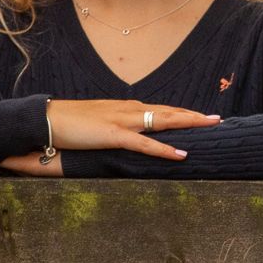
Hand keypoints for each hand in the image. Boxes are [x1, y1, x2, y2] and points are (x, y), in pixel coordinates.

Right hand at [47, 98, 219, 160]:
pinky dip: (164, 149)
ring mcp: (122, 120)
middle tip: (217, 119)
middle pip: (168, 111)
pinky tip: (180, 154)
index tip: (200, 116)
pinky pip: (144, 143)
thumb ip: (114, 128)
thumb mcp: (97, 124)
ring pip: (163, 120)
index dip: (181, 113)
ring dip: (188, 122)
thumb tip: (126, 136)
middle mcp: (128, 109)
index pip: (160, 109)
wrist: (46, 119)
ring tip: (210, 125)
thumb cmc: (69, 123)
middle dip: (194, 115)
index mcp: (125, 108)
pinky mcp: (113, 134)